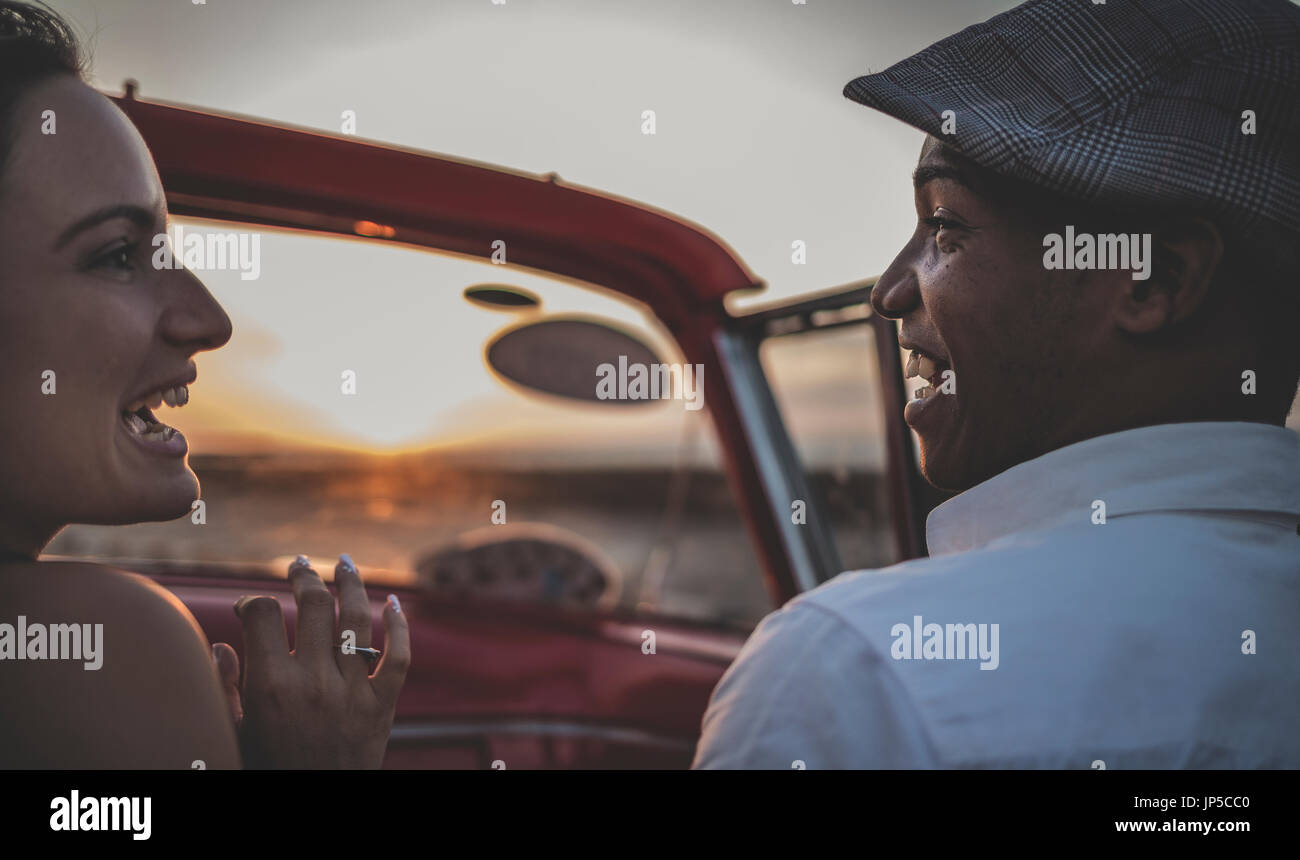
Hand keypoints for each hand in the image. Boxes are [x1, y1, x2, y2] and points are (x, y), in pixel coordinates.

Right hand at [213, 555, 409, 768]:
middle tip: (299, 565)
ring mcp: (353, 692)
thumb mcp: (234, 733)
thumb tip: (220, 644)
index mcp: (270, 687)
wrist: (314, 808)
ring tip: (343, 564)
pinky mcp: (383, 705)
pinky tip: (393, 603)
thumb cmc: (268, 767)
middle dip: (304, 576)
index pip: (262, 615)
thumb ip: (224, 688)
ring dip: (351, 583)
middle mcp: (314, 682)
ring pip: (358, 619)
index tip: (250, 606)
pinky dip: (400, 625)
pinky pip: (398, 655)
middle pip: (314, 605)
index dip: (253, 601)